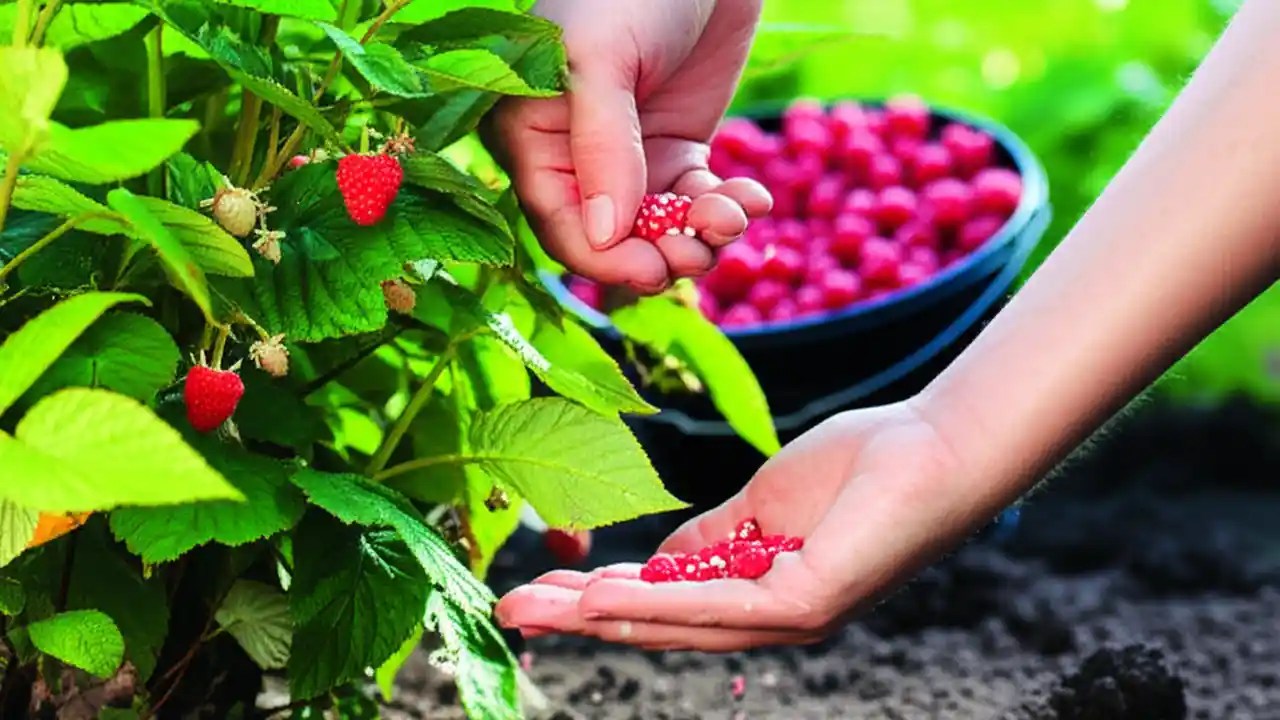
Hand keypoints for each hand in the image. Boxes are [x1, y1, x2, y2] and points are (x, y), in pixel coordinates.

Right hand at [487, 0, 771, 293]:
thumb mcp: (603, 59)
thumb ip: (602, 148)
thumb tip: (605, 236)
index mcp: (529, 135)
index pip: (559, 223)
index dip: (605, 258)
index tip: (653, 269)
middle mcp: (570, 156)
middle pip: (610, 240)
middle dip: (659, 253)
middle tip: (704, 253)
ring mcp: (627, 158)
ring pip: (658, 230)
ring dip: (699, 236)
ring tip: (735, 214)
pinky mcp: (675, 150)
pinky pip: (695, 202)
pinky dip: (725, 210)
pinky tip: (752, 197)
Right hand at [495, 401, 998, 650]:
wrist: (937, 447)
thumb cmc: (862, 468)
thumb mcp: (764, 504)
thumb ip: (712, 538)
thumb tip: (654, 564)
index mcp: (756, 594)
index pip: (665, 605)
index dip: (598, 600)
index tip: (538, 589)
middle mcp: (768, 619)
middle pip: (658, 626)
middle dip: (579, 618)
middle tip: (508, 610)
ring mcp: (788, 617)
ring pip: (678, 625)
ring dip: (599, 617)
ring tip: (535, 608)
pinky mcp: (807, 601)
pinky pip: (719, 605)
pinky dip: (658, 602)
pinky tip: (605, 597)